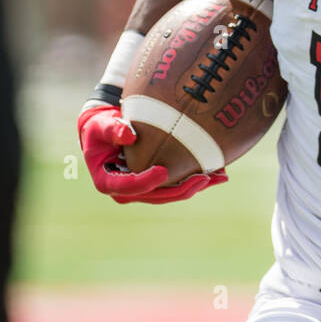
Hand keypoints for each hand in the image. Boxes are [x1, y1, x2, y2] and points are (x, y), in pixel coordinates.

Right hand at [77, 102, 227, 203]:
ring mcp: (143, 189)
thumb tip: (129, 135)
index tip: (162, 170)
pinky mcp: (156, 184)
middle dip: (182, 189)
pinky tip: (219, 172)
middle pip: (157, 195)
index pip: (130, 187)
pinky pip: (178, 185)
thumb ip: (113, 129)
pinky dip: (197, 178)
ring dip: (196, 186)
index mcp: (108, 182)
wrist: (107, 130)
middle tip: (204, 178)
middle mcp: (127, 191)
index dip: (146, 182)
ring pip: (172, 194)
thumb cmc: (100, 127)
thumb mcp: (101, 126)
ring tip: (220, 177)